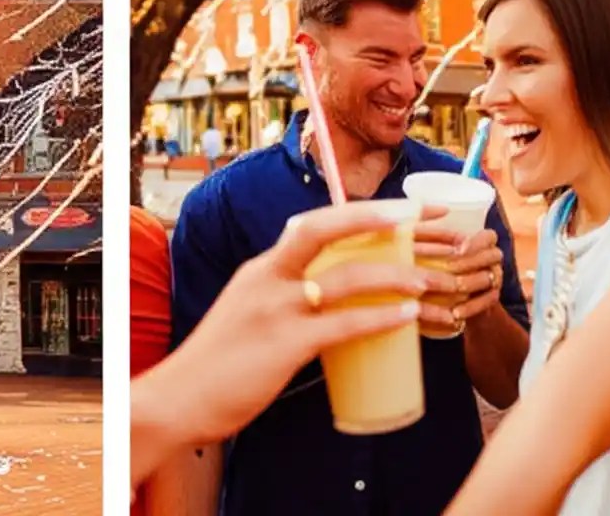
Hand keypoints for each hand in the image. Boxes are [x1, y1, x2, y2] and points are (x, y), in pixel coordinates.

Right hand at [137, 202, 431, 450]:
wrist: (179, 398)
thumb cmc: (218, 364)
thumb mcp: (249, 314)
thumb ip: (282, 302)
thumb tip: (324, 303)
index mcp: (261, 268)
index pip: (312, 225)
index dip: (359, 213)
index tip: (401, 210)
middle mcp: (267, 277)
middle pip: (325, 228)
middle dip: (377, 218)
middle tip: (423, 220)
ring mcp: (275, 308)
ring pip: (345, 278)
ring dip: (394, 275)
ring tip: (430, 281)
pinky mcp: (284, 344)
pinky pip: (342, 325)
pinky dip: (380, 317)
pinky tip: (408, 317)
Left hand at [414, 225, 503, 331]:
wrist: (449, 302)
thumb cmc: (431, 268)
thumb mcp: (426, 250)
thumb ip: (424, 235)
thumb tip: (412, 221)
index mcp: (479, 244)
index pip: (488, 236)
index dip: (475, 241)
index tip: (458, 249)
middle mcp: (490, 260)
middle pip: (493, 255)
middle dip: (473, 261)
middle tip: (452, 267)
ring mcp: (493, 279)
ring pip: (490, 278)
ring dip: (471, 283)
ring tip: (452, 288)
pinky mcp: (490, 300)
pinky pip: (487, 302)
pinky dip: (471, 307)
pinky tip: (455, 313)